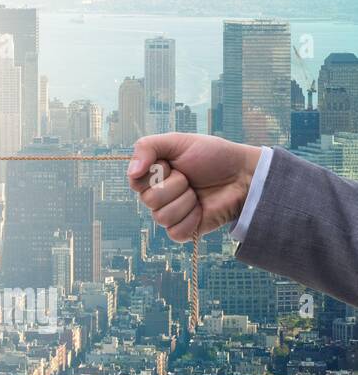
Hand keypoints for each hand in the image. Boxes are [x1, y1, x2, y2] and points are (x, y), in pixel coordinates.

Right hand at [127, 133, 262, 241]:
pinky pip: (175, 233)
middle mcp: (158, 195)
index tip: (172, 164)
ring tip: (197, 193)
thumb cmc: (212, 155)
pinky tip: (201, 209)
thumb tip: (131, 172)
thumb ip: (146, 147)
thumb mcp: (177, 141)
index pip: (135, 181)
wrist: (244, 175)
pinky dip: (191, 220)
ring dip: (185, 202)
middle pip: (148, 200)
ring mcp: (171, 213)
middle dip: (175, 186)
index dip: (155, 173)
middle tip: (190, 178)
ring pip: (161, 217)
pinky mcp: (185, 230)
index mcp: (152, 175)